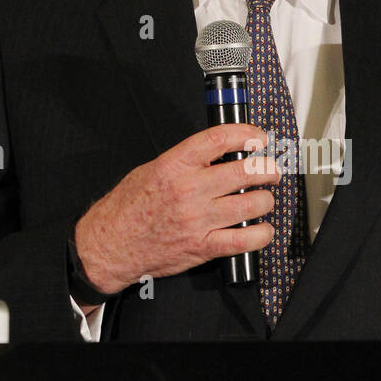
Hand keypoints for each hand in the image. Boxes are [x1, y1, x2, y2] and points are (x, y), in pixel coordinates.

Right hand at [74, 123, 277, 293]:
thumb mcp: (151, 170)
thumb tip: (219, 152)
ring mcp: (198, 219)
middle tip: (270, 170)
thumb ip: (185, 161)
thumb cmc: (128, 208)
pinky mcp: (202, 246)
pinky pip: (243, 240)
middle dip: (267, 169)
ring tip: (264, 199)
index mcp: (175, 165)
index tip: (259, 138)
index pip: (220, 139)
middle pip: (245, 170)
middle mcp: (189, 190)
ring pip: (252, 204)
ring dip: (266, 200)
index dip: (247, 134)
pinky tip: (263, 230)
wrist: (110, 244)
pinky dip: (262, 234)